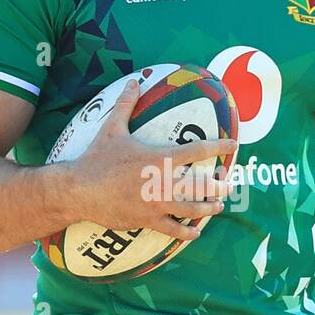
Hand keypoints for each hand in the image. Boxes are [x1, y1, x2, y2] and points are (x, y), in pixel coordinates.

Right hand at [65, 79, 237, 240]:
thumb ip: (126, 104)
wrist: (80, 189)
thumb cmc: (97, 158)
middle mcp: (164, 181)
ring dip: (209, 208)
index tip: (234, 145)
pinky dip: (187, 233)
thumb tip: (133, 82)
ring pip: (193, 209)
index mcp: (160, 158)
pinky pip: (173, 230)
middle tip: (228, 185)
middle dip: (219, 186)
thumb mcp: (112, 128)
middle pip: (202, 185)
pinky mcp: (148, 220)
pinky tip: (196, 233)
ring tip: (219, 206)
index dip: (219, 146)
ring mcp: (157, 203)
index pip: (198, 150)